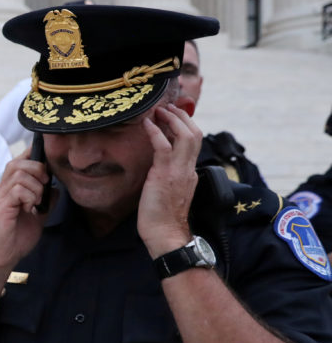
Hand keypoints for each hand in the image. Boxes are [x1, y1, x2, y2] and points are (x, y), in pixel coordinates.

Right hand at [0, 150, 50, 272]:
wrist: (2, 258)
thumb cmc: (15, 239)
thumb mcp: (37, 217)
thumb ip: (45, 202)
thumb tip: (56, 188)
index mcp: (9, 190)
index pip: (17, 162)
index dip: (32, 157)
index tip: (46, 167)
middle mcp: (1, 190)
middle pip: (17, 163)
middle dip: (37, 170)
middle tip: (44, 186)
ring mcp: (0, 198)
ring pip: (19, 174)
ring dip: (35, 187)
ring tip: (37, 202)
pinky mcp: (1, 207)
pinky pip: (18, 190)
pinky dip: (30, 197)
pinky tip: (30, 209)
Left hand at [137, 103, 201, 256]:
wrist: (165, 235)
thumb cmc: (162, 218)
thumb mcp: (169, 192)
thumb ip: (169, 177)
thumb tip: (158, 167)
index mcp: (190, 173)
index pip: (193, 143)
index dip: (186, 126)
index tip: (175, 116)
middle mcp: (188, 169)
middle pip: (195, 134)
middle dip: (182, 117)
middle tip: (169, 107)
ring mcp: (179, 171)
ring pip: (185, 135)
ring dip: (172, 119)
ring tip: (160, 110)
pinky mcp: (164, 174)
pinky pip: (163, 146)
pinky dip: (155, 132)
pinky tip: (147, 123)